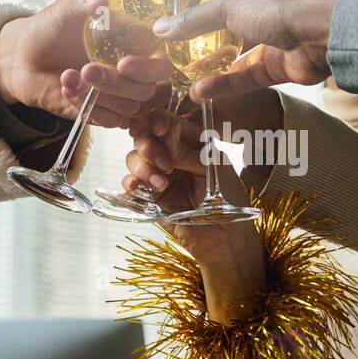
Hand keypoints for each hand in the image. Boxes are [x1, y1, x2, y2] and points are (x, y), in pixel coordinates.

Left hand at [0, 0, 175, 129]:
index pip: (162, 64)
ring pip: (128, 110)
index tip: (123, 64)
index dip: (149, 68)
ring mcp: (119, 95)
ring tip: (69, 76)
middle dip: (116, 84)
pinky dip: (86, 107)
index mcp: (137, 44)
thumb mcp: (68, 4)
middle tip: (87, 69)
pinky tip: (66, 87)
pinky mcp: (103, 113)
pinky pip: (108, 121)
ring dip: (98, 96)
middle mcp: (133, 72)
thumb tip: (100, 2)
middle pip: (147, 91)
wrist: (24, 55)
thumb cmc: (52, 26)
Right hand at [123, 110, 264, 317]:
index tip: (160, 128)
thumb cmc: (229, 200)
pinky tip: (135, 188)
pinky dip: (128, 182)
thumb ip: (189, 152)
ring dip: (142, 167)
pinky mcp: (148, 196)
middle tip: (165, 164)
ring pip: (134, 158)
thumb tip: (163, 137)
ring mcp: (158, 174)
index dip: (158, 120)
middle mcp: (171, 155)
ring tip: (161, 184)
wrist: (224, 238)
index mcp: (191, 142)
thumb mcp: (214, 168)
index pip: (168, 122)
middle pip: (144, 137)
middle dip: (149, 146)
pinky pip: (129, 184)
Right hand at [148, 0, 338, 102]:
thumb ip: (194, 19)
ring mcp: (271, 42)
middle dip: (202, 43)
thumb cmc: (279, 9)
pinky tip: (201, 92)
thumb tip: (160, 28)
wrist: (321, 37)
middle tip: (173, 55)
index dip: (201, 4)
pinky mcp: (277, 69)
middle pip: (227, 29)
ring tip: (181, 79)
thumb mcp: (227, 7)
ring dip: (210, 68)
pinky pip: (246, 78)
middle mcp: (264, 13)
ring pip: (235, 57)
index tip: (176, 19)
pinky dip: (225, 85)